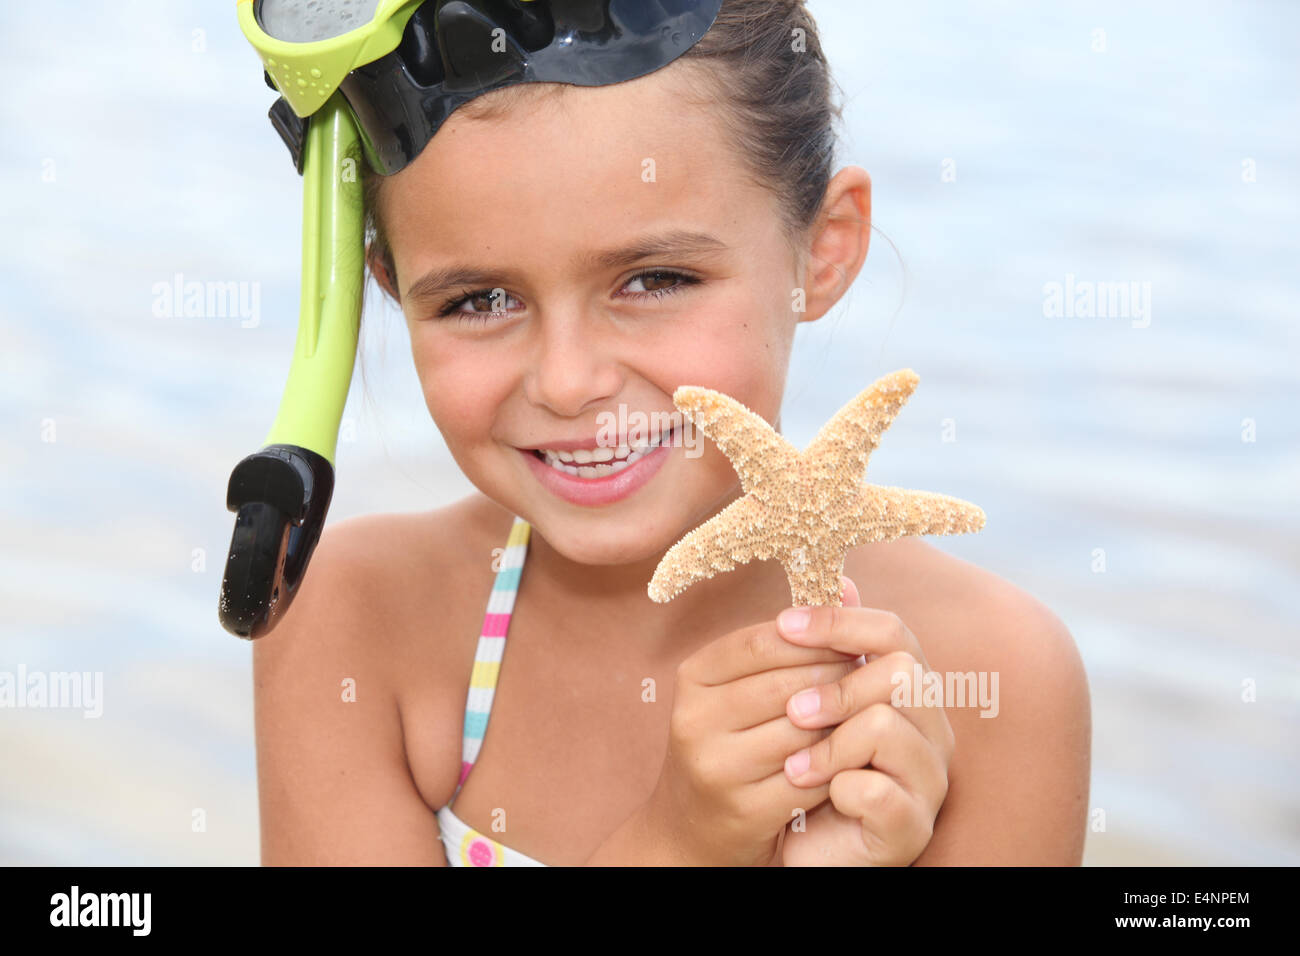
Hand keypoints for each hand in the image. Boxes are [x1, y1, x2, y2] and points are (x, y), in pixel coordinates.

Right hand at [645, 614, 859, 865]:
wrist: (694, 823)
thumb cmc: (732, 738)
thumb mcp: (742, 685)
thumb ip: (791, 640)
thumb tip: (848, 585)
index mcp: (694, 677)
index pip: (763, 641)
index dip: (816, 637)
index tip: (853, 639)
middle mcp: (695, 718)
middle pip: (787, 685)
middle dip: (838, 678)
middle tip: (874, 675)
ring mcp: (716, 766)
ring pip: (803, 731)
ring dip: (845, 721)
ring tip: (871, 710)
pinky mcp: (742, 808)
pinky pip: (810, 776)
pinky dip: (839, 763)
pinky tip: (857, 754)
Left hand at [778, 576, 954, 865]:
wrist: (794, 845)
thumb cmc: (806, 770)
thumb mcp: (810, 703)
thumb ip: (827, 648)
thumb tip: (841, 580)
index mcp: (909, 692)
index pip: (895, 632)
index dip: (840, 623)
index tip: (784, 624)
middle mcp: (932, 731)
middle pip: (899, 673)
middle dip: (835, 689)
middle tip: (792, 712)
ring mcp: (928, 781)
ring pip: (885, 726)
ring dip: (827, 746)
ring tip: (792, 767)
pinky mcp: (911, 828)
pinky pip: (878, 792)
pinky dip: (839, 790)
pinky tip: (819, 796)